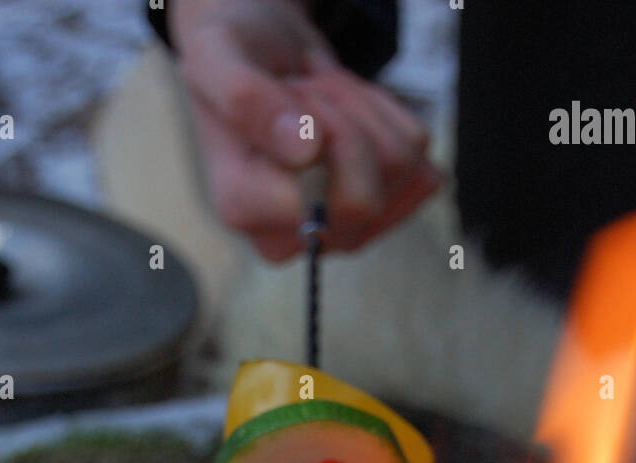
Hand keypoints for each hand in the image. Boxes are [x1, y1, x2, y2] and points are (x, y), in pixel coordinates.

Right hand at [170, 0, 441, 259]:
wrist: (263, 55)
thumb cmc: (234, 57)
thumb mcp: (216, 55)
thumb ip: (245, 98)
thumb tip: (306, 152)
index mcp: (242, 208)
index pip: (321, 203)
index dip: (327, 133)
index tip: (292, 91)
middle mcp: (289, 235)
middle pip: (366, 198)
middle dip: (349, 119)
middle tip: (308, 90)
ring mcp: (338, 226)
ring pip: (399, 168)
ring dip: (364, 108)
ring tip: (321, 95)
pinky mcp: (379, 206)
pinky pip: (419, 155)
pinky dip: (388, 114)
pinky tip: (347, 109)